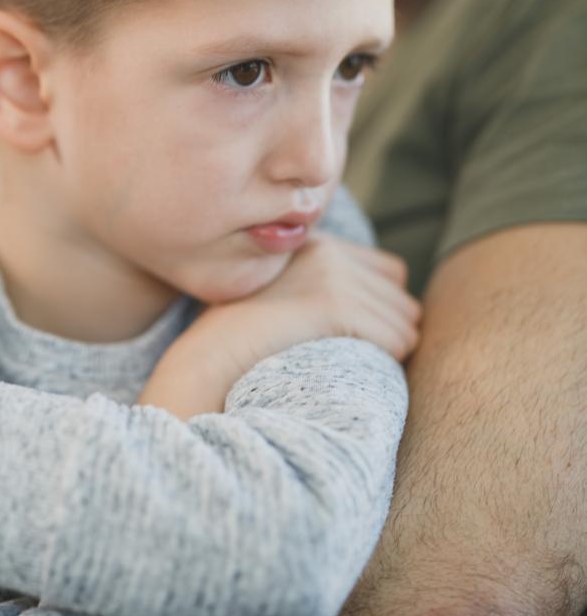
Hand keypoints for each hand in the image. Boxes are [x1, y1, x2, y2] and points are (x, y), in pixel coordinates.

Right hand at [142, 235, 419, 418]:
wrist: (209, 359)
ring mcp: (330, 275)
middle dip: (392, 329)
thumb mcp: (277, 300)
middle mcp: (326, 251)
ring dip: (392, 348)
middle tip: (367, 356)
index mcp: (315, 245)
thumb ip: (317, 292)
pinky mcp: (333, 302)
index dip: (383, 307)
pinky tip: (362, 369)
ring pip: (405, 321)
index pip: (390, 270)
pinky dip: (388, 358)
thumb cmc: (238, 346)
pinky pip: (395, 338)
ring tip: (361, 366)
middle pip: (402, 296)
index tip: (364, 335)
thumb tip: (384, 315)